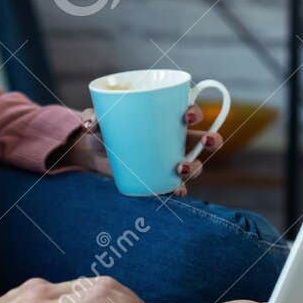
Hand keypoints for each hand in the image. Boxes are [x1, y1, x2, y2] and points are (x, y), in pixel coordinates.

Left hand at [55, 106, 222, 195]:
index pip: (188, 111)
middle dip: (211, 139)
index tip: (187, 116)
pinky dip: (178, 189)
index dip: (195, 112)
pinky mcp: (158, 177)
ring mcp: (168, 159)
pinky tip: (176, 190)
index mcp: (165, 117)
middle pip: (202, 139)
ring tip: (182, 168)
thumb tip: (90, 122)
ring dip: (195, 167)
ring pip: (193, 164)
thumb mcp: (98, 118)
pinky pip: (175, 185)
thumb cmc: (103, 126)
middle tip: (206, 140)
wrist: (94, 151)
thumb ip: (94, 116)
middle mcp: (173, 138)